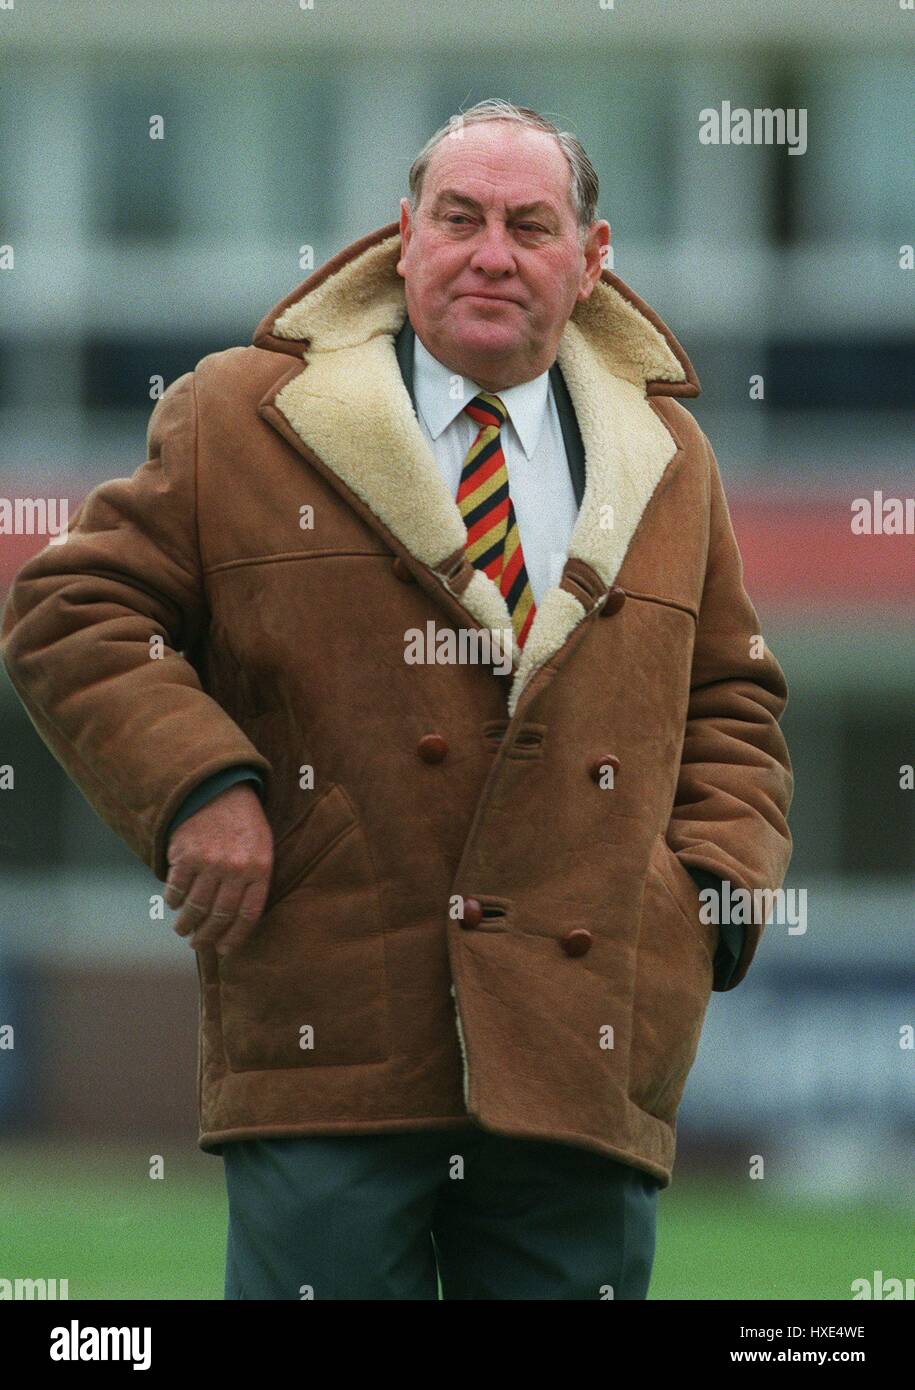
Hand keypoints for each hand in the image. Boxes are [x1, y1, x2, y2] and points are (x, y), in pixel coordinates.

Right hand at [164, 783, 273, 955]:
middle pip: (219, 915)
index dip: (234, 937)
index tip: (223, 949)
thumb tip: (235, 918)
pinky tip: (174, 904)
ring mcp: (210, 862)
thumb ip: (253, 879)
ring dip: (186, 924)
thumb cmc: (243, 822)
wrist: (220, 787)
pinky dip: (173, 902)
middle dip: (207, 936)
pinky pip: (176, 890)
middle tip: (197, 944)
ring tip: (182, 930)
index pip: (248, 915)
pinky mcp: (186, 855)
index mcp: (260, 869)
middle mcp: (236, 869)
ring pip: (195, 907)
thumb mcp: (261, 847)